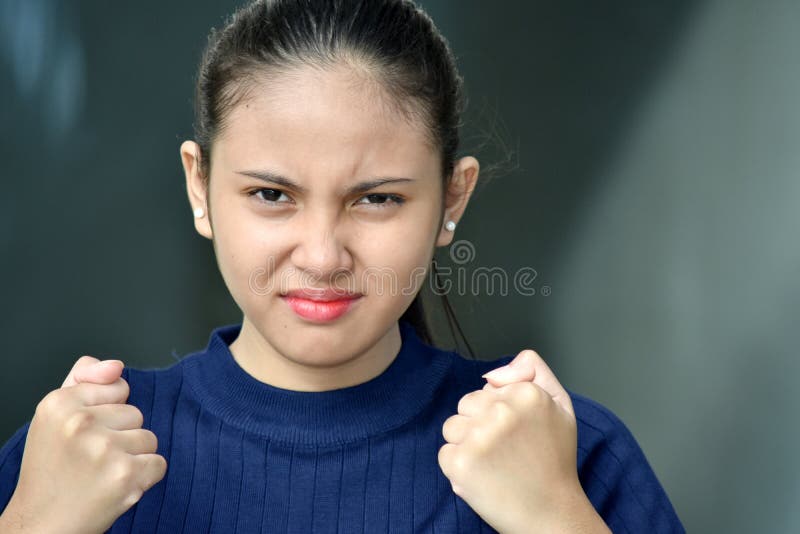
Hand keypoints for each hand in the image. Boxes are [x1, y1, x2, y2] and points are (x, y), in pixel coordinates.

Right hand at [1, 356, 166, 533]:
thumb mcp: (56, 417)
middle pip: (135, 413)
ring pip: (149, 438)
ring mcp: (104, 449)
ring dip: (133, 458)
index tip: (82, 436)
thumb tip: (116, 365)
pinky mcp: (126, 475)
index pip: (118, 387)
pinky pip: (159, 463)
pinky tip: (117, 487)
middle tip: (90, 460)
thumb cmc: (52, 471)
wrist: (42, 525)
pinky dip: (144, 478)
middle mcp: (80, 423)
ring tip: (101, 474)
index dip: (106, 414)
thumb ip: (84, 381)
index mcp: (59, 403)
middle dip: (120, 436)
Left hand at [438, 350, 607, 533]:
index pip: (488, 389)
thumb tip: (492, 373)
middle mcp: (502, 411)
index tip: (517, 432)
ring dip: (466, 444)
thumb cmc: (554, 461)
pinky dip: (459, 468)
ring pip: (452, 427)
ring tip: (494, 463)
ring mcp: (480, 437)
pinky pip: (445, 453)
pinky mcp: (462, 462)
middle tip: (505, 450)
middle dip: (479, 424)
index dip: (499, 411)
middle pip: (467, 404)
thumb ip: (533, 371)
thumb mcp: (559, 404)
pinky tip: (484, 477)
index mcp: (527, 393)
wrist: (552, 513)